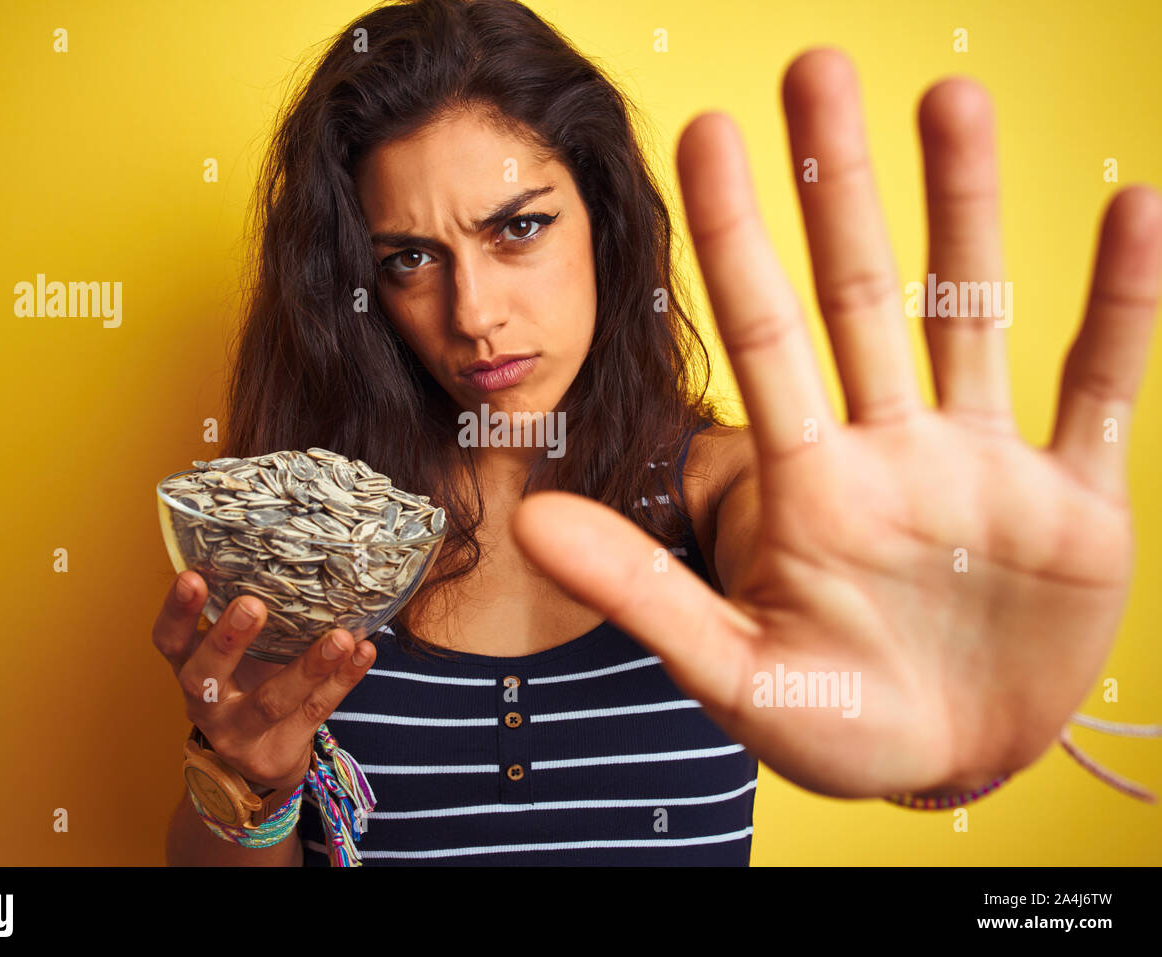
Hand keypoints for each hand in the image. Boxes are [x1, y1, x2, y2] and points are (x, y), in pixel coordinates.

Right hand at [151, 570, 376, 790]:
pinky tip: (363, 651)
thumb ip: (246, 613)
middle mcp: (207, 704)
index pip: (169, 640)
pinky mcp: (281, 749)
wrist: (258, 760)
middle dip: (228, 641)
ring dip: (307, 667)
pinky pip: (316, 711)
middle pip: (206, 677)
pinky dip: (343, 680)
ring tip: (339, 637)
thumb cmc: (246, 684)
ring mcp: (242, 732)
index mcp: (190, 668)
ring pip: (270, 702)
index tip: (191, 577)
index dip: (177, 612)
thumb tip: (286, 541)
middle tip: (251, 605)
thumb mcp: (236, 652)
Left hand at [510, 48, 1161, 798]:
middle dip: (837, 185)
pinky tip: (1137, 213)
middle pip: (858, 292)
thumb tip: (531, 522)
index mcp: (807, 483)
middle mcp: (890, 449)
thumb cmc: (837, 726)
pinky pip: (1099, 385)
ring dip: (964, 212)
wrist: (949, 768)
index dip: (737, 236)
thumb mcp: (738, 671)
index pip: (763, 333)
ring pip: (970, 312)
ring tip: (952, 101)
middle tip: (818, 67)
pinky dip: (1124, 307)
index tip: (709, 133)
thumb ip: (644, 592)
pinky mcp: (1074, 500)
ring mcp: (984, 466)